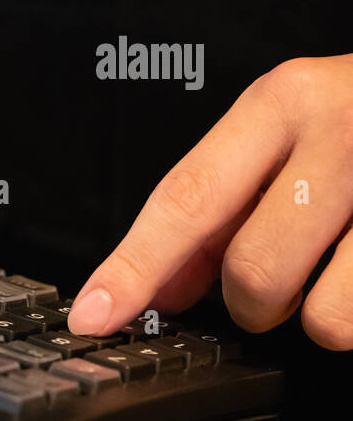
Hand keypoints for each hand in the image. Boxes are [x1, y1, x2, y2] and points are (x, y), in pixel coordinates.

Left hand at [68, 54, 352, 349]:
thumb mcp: (294, 127)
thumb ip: (222, 200)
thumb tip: (157, 284)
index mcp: (287, 102)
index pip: (185, 199)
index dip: (132, 268)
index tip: (93, 313)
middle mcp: (347, 132)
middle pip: (251, 275)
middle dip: (252, 301)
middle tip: (284, 271)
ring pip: (325, 319)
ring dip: (324, 317)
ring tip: (347, 268)